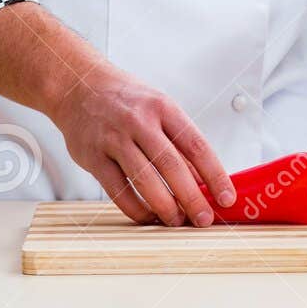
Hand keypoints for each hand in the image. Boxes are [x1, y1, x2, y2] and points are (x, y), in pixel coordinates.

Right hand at [49, 64, 234, 227]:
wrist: (79, 86)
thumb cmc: (128, 100)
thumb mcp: (159, 108)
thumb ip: (178, 142)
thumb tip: (203, 180)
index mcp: (163, 107)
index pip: (196, 145)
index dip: (215, 174)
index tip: (227, 196)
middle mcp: (139, 121)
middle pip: (172, 165)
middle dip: (192, 197)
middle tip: (204, 219)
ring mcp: (114, 139)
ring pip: (145, 180)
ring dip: (165, 207)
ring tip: (177, 221)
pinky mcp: (93, 157)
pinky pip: (118, 190)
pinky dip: (136, 208)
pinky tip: (148, 216)